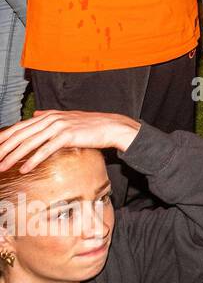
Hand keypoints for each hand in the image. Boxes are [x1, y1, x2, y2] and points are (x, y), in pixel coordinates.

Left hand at [0, 111, 140, 172]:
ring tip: (2, 166)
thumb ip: (49, 116)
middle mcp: (51, 119)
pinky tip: (24, 168)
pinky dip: (33, 160)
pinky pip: (46, 150)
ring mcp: (59, 126)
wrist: (112, 126)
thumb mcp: (67, 118)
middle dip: (4, 148)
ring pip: (30, 143)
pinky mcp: (68, 136)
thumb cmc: (91, 125)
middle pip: (21, 134)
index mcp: (48, 115)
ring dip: (13, 156)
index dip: (4, 137)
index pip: (20, 126)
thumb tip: (34, 114)